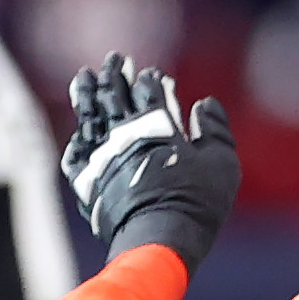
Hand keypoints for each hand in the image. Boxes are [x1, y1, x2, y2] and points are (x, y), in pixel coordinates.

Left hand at [63, 54, 240, 269]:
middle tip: (113, 60)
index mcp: (157, 124)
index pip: (148, 89)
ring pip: (88, 115)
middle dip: (114, 73)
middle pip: (113, 93)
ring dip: (86, 93)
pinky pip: (76, 155)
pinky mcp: (88, 182)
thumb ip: (215, 129)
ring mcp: (101, 156)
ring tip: (84, 78)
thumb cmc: (197, 202)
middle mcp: (124, 133)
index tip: (150, 74)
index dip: (149, 79)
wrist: (159, 240)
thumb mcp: (222, 163)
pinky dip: (77, 141)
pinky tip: (79, 135)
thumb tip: (204, 104)